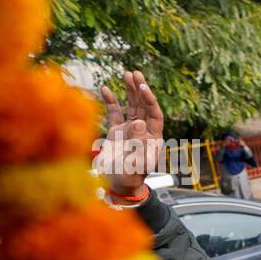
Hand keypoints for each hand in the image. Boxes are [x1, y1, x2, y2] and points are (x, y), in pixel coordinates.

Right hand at [98, 70, 164, 196]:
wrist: (118, 187)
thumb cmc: (130, 178)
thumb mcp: (134, 162)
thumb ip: (136, 142)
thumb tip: (137, 122)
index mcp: (153, 138)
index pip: (155, 114)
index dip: (150, 100)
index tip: (143, 87)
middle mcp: (143, 132)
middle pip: (144, 106)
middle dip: (140, 89)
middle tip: (135, 73)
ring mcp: (130, 131)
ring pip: (131, 106)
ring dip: (130, 91)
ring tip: (127, 73)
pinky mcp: (117, 132)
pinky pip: (115, 113)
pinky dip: (111, 101)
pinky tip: (105, 88)